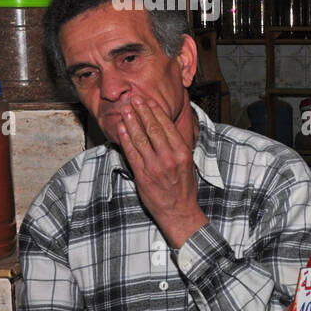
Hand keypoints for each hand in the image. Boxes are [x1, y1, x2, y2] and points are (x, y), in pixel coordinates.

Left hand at [118, 97, 208, 247]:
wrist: (179, 211)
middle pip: (153, 129)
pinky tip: (122, 129)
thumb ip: (178, 148)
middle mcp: (169, 157)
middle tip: (134, 99)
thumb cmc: (184, 188)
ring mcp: (154, 166)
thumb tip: (168, 131)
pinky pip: (132, 153)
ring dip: (131, 121)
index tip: (149, 101)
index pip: (167, 127)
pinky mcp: (142, 175)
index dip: (156, 112)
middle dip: (142, 112)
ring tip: (125, 109)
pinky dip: (126, 139)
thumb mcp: (189, 165)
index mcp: (182, 153)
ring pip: (140, 138)